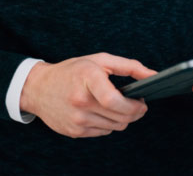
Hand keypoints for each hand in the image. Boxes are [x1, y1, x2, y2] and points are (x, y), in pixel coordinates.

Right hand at [20, 53, 154, 137]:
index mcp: (87, 78)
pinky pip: (103, 132)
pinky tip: (103, 112)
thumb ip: (130, 66)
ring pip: (115, 127)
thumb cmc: (73, 71)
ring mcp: (76, 119)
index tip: (142, 101)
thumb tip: (154, 76)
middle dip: (136, 112)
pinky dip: (109, 124)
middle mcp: (80, 101)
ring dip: (123, 118)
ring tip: (119, 106)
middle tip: (138, 104)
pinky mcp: (74, 132)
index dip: (134, 105)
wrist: (38, 88)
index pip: (114, 100)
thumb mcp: (100, 60)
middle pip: (120, 117)